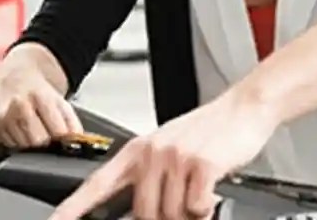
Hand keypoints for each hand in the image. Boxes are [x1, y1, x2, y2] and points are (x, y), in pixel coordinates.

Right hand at [0, 64, 82, 147]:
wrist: (18, 80)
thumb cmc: (40, 94)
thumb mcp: (61, 102)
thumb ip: (72, 122)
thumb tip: (78, 139)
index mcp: (40, 97)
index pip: (56, 130)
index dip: (62, 137)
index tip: (63, 138)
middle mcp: (20, 105)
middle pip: (38, 141)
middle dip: (46, 142)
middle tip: (47, 135)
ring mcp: (6, 116)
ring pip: (24, 147)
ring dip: (31, 144)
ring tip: (34, 130)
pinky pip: (11, 146)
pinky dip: (18, 143)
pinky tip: (22, 131)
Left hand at [49, 86, 278, 219]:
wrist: (244, 108)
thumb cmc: (209, 131)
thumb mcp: (168, 148)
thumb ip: (148, 176)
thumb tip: (137, 212)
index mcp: (137, 150)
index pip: (96, 184)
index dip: (72, 207)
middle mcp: (151, 152)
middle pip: (142, 213)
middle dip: (165, 218)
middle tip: (184, 205)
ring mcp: (175, 157)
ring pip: (171, 214)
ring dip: (189, 214)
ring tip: (200, 194)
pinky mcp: (200, 163)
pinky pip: (195, 207)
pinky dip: (206, 208)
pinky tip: (210, 193)